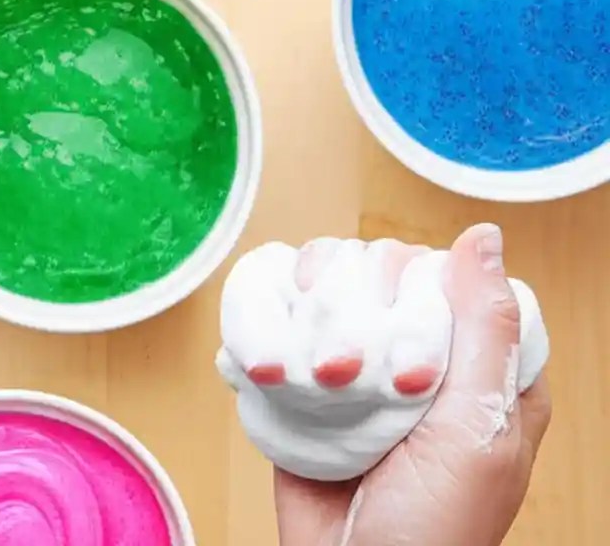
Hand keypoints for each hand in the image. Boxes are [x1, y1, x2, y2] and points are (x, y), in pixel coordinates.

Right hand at [275, 224, 551, 545]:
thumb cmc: (434, 528)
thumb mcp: (478, 428)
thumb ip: (485, 330)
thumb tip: (483, 235)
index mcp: (480, 367)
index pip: (454, 275)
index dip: (425, 281)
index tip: (409, 321)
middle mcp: (415, 357)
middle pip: (381, 273)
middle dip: (361, 307)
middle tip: (353, 371)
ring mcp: (356, 368)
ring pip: (327, 292)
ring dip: (311, 320)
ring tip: (314, 376)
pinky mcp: (302, 383)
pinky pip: (279, 327)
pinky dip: (267, 332)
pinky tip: (272, 361)